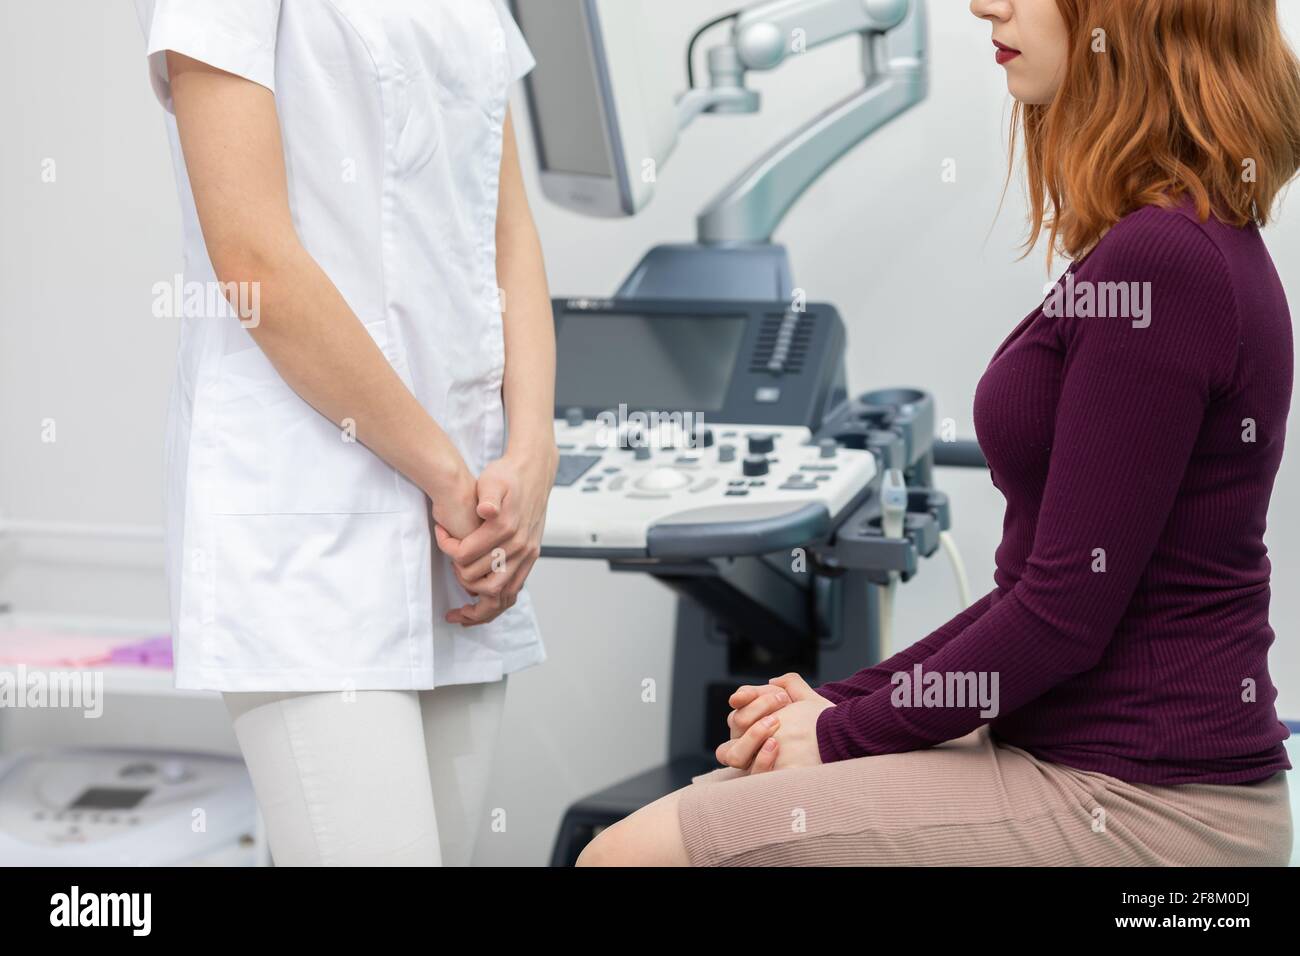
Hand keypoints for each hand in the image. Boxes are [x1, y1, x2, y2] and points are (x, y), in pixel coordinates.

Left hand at [434, 444, 557, 625]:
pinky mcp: (531, 558)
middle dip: (459, 577)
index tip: (442, 535)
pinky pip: (514, 590)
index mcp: (505, 528)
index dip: (447, 549)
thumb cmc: (508, 476)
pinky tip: (480, 600)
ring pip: (501, 595)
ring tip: (460, 612)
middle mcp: (519, 545)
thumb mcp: (493, 479)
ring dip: (479, 607)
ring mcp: (527, 554)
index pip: (465, 555)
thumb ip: (488, 496)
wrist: (534, 473)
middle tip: (451, 567)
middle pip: (480, 581)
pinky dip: (496, 602)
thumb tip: (486, 511)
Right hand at [715, 673, 833, 773]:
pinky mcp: (771, 778)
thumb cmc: (824, 725)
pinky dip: (761, 758)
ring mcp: (758, 762)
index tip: (752, 692)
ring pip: (733, 753)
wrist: (842, 745)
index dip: (743, 696)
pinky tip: (776, 745)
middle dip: (756, 708)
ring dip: (751, 735)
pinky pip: (755, 774)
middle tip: (782, 703)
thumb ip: (791, 684)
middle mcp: (752, 742)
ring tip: (776, 723)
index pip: (739, 706)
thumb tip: (773, 682)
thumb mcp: (809, 700)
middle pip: (736, 723)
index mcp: (757, 721)